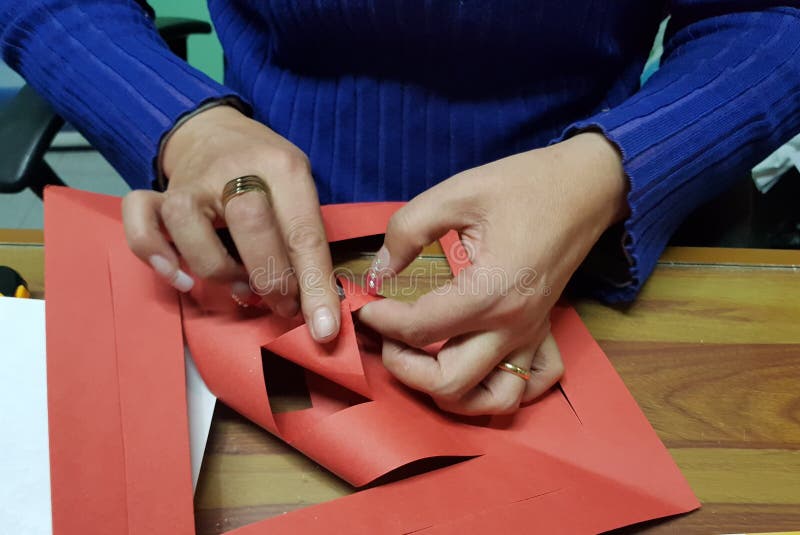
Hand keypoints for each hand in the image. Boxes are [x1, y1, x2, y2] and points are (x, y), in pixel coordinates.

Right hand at [122, 105, 340, 341]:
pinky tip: (182, 278)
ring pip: (189, 226)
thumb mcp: (300, 191)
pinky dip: (153, 252)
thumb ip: (306, 241)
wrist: (216, 132)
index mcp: (283, 167)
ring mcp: (191, 182)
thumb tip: (318, 309)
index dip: (314, 286)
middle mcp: (233, 169)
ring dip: (220, 271)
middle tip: (283, 304)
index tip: (323, 329)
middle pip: (250, 224)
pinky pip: (139, 219)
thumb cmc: (266, 171)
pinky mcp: (160, 194)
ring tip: (242, 286)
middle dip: (272, 280)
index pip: (302, 232)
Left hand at [358, 133, 627, 414]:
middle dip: (404, 367)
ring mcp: (532, 336)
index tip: (366, 304)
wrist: (585, 186)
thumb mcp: (457, 192)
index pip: (420, 329)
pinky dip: (498, 389)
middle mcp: (513, 326)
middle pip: (449, 383)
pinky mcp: (543, 335)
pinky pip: (528, 387)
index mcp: (490, 291)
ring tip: (423, 358)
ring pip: (490, 401)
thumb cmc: (524, 185)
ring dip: (448, 391)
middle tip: (388, 335)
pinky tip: (474, 364)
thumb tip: (378, 271)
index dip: (381, 320)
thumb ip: (407, 230)